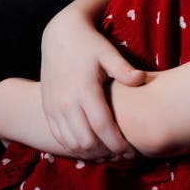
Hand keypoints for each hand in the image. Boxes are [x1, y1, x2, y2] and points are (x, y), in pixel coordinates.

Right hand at [40, 8, 145, 159]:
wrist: (59, 35)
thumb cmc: (89, 44)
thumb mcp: (108, 52)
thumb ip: (123, 69)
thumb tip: (141, 79)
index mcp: (85, 89)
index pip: (103, 127)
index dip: (117, 144)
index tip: (131, 151)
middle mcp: (66, 102)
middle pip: (87, 141)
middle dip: (106, 152)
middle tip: (123, 154)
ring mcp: (54, 107)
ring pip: (71, 143)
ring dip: (90, 152)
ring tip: (109, 152)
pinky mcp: (48, 109)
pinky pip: (59, 137)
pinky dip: (74, 146)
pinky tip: (91, 144)